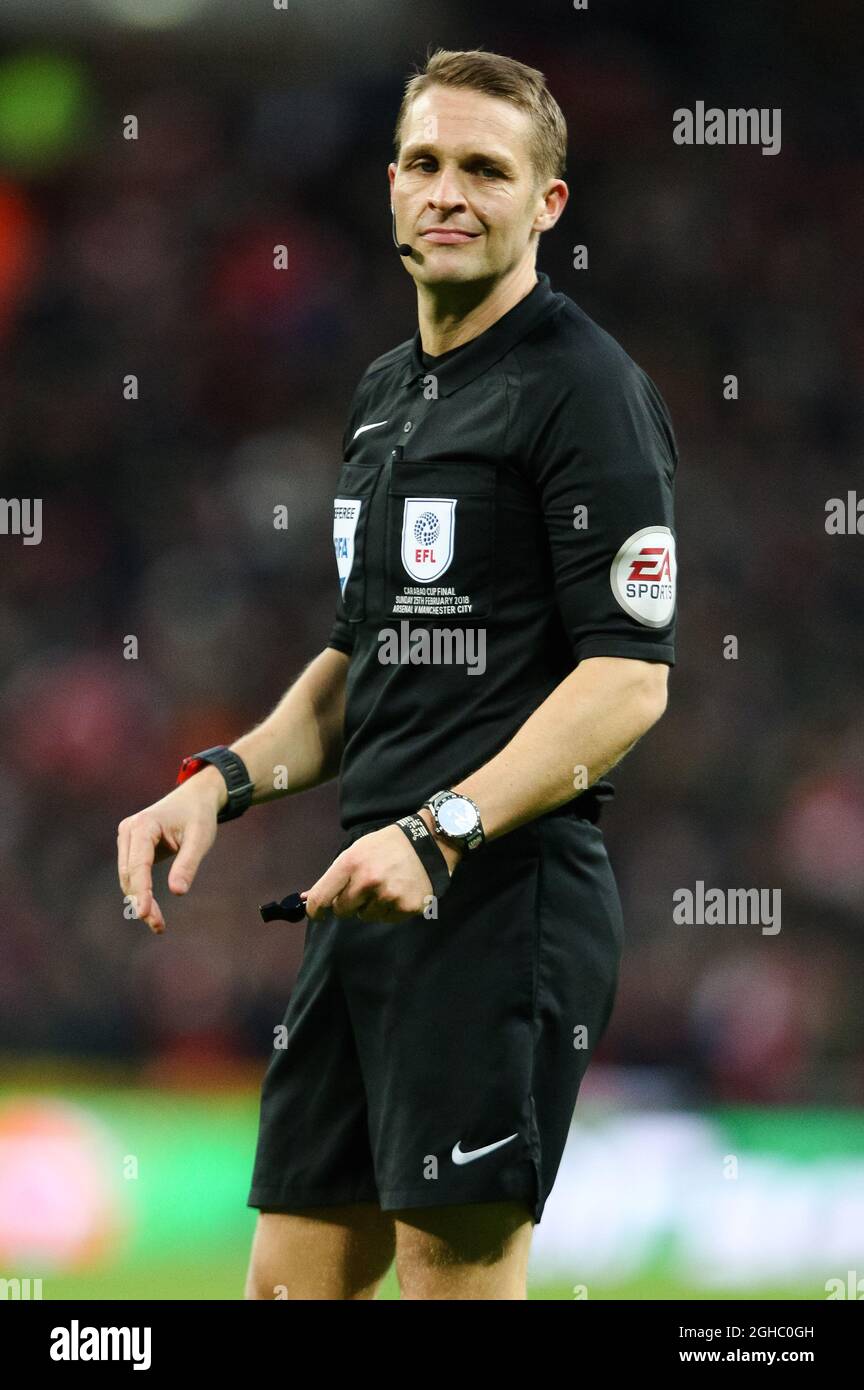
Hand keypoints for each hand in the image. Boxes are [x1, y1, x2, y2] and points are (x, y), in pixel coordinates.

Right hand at [116, 766, 223, 933]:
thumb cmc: (199, 816)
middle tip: (158, 926)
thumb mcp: (200, 839)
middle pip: (129, 875)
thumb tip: (177, 892)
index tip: (145, 914)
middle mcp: (128, 831)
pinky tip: (152, 911)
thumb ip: (188, 864)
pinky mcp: (131, 848)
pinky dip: (141, 893)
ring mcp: (126, 839)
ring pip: (127, 878)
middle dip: (142, 902)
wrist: (194, 798)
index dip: (141, 891)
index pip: (138, 865)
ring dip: (140, 901)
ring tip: (158, 925)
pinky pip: (132, 875)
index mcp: (143, 825)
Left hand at [303, 819, 459, 924]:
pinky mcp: (406, 907)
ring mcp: (388, 896)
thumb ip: (332, 877)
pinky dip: (390, 909)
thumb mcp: (356, 851)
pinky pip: (387, 919)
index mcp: (351, 864)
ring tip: (385, 886)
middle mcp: (367, 881)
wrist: (428, 843)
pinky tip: (399, 891)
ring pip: (366, 916)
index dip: (315, 910)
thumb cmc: (386, 846)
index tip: (317, 914)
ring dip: (371, 906)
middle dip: (348, 903)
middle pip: (343, 910)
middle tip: (363, 888)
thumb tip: (306, 899)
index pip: (321, 897)